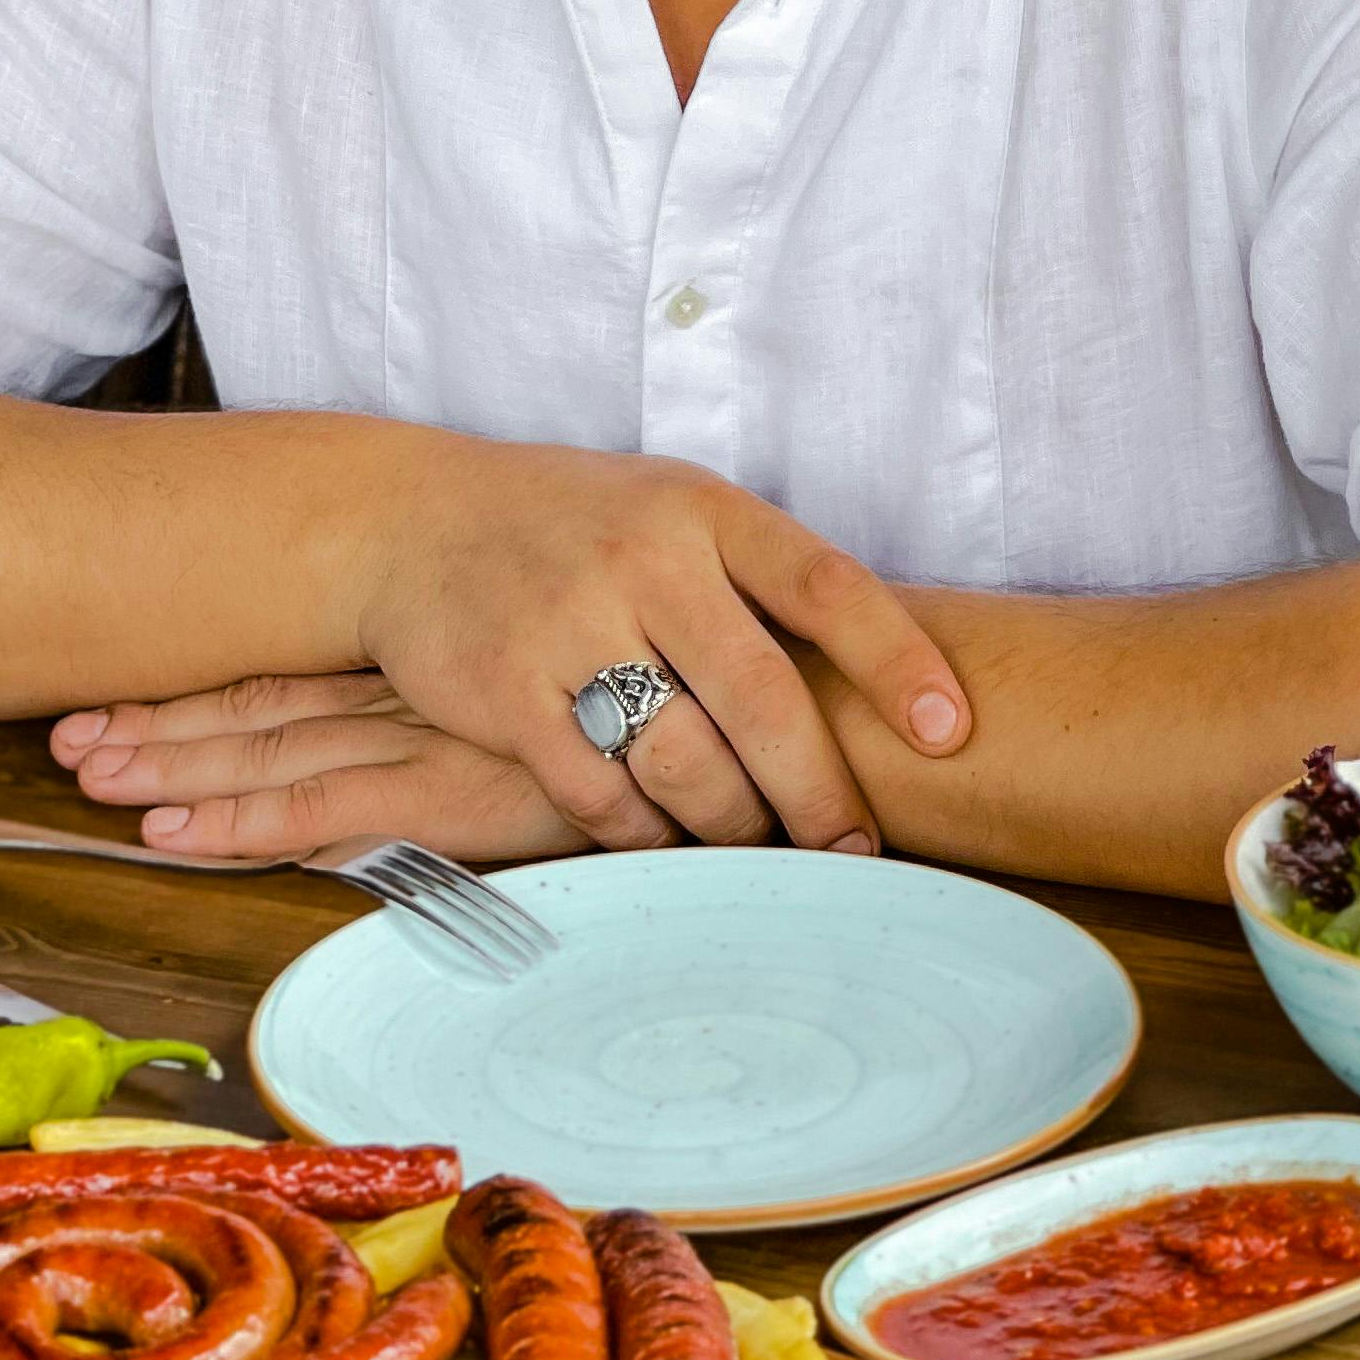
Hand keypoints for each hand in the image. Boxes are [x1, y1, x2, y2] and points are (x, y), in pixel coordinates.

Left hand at [53, 673, 611, 864]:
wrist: (744, 709)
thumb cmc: (666, 709)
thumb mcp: (555, 708)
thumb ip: (495, 725)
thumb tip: (434, 751)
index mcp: (427, 666)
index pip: (287, 673)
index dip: (197, 691)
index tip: (111, 695)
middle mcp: (412, 692)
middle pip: (258, 705)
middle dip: (158, 726)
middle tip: (62, 740)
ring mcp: (427, 739)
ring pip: (271, 751)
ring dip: (174, 767)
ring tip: (90, 776)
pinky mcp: (454, 792)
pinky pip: (327, 810)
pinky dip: (243, 822)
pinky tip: (175, 834)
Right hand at [339, 435, 967, 855]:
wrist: (411, 522)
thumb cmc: (573, 528)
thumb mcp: (671, 511)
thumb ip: (757, 581)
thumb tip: (884, 689)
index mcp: (704, 510)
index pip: (826, 585)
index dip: (897, 661)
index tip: (949, 732)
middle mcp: (643, 557)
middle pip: (762, 698)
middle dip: (819, 791)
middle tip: (853, 849)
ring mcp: (569, 620)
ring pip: (685, 760)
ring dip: (731, 820)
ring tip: (752, 838)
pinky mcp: (505, 688)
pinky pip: (599, 794)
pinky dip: (642, 830)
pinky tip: (659, 832)